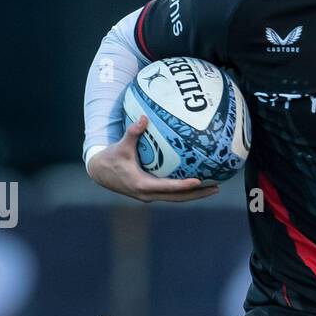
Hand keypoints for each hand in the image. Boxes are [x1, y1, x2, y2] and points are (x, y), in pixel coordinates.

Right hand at [85, 117, 219, 201]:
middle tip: (216, 188)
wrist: (99, 172)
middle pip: (178, 198)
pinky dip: (185, 191)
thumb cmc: (111, 158)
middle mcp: (148, 194)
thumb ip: (133, 132)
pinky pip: (171, 194)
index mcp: (142, 185)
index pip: (167, 188)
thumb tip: (144, 117)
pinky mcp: (151, 193)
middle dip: (197, 194)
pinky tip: (198, 184)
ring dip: (195, 194)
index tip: (199, 181)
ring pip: (176, 198)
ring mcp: (150, 196)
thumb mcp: (121, 146)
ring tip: (213, 188)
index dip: (184, 186)